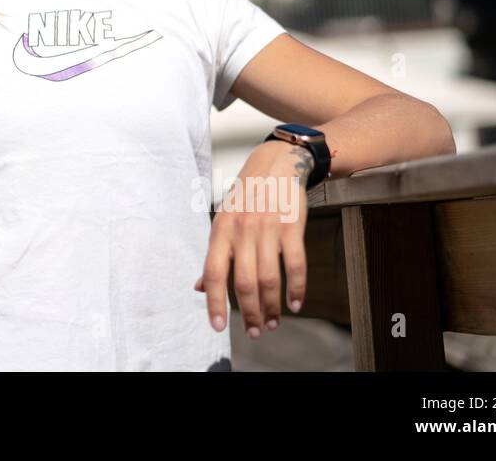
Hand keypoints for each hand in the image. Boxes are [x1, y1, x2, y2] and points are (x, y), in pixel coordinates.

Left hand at [193, 139, 312, 337]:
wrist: (275, 164)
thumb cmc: (246, 198)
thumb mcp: (223, 221)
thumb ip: (215, 256)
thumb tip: (199, 288)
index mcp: (220, 231)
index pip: (213, 273)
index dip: (214, 302)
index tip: (218, 326)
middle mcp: (242, 231)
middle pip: (243, 282)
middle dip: (249, 313)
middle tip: (254, 331)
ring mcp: (268, 228)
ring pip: (269, 278)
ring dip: (271, 306)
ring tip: (272, 323)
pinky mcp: (292, 227)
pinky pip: (295, 265)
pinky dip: (296, 288)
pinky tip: (294, 303)